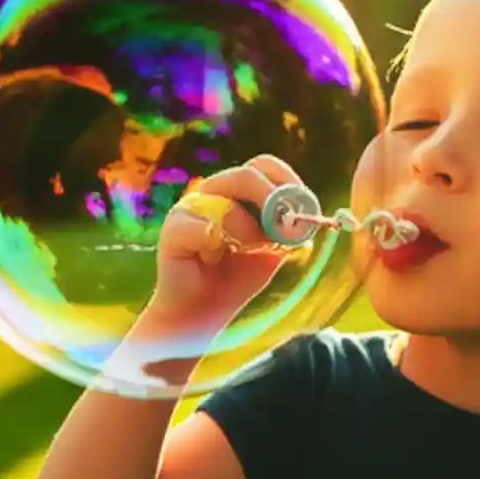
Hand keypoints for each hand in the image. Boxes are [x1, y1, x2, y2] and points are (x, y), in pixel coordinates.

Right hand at [147, 154, 305, 333]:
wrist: (203, 312)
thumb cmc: (237, 277)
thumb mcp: (272, 253)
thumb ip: (288, 233)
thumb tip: (307, 219)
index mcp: (238, 190)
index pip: (263, 166)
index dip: (287, 180)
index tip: (305, 206)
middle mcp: (213, 191)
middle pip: (245, 175)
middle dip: (272, 200)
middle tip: (283, 227)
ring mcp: (190, 207)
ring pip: (227, 206)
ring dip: (246, 232)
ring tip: (242, 251)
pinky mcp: (173, 229)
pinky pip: (204, 230)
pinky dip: (215, 247)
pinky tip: (210, 260)